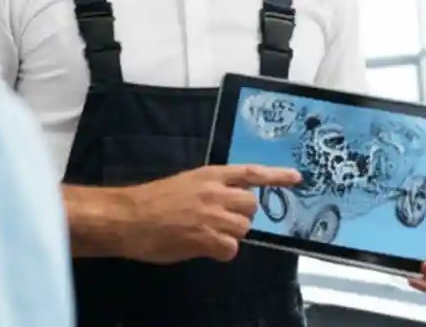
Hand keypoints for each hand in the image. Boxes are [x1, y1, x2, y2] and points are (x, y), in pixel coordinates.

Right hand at [122, 164, 300, 264]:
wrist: (129, 217)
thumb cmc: (151, 201)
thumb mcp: (184, 184)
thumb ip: (208, 190)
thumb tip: (224, 204)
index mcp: (209, 175)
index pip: (251, 173)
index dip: (276, 176)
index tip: (296, 177)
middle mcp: (215, 192)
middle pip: (251, 205)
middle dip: (243, 216)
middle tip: (223, 221)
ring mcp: (212, 215)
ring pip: (243, 228)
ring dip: (230, 234)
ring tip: (207, 234)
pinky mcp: (207, 238)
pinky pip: (230, 249)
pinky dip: (220, 251)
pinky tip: (202, 247)